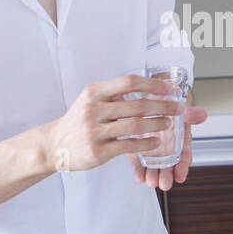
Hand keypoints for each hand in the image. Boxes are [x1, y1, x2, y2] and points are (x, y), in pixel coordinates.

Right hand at [45, 75, 183, 173]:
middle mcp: (93, 109)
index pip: (128, 82)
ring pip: (135, 126)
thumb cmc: (79, 120)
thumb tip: (149, 89)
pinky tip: (155, 142)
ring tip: (168, 124)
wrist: (54, 145)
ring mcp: (94, 131)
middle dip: (162, 106)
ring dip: (157, 124)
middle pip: (136, 105)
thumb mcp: (91, 100)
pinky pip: (129, 146)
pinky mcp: (98, 151)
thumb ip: (115, 95)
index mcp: (93, 92)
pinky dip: (146, 143)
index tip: (170, 89)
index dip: (152, 85)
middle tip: (178, 108)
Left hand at [132, 104, 207, 190]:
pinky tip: (139, 176)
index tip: (180, 176)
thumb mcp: (180, 106)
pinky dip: (139, 169)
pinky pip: (138, 160)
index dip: (182, 167)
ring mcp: (152, 148)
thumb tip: (202, 115)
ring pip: (154, 166)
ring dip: (153, 175)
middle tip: (164, 184)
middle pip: (168, 165)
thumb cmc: (168, 103)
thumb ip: (190, 113)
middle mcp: (167, 147)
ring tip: (151, 181)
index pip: (183, 156)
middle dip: (166, 176)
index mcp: (180, 140)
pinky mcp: (137, 146)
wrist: (151, 95)